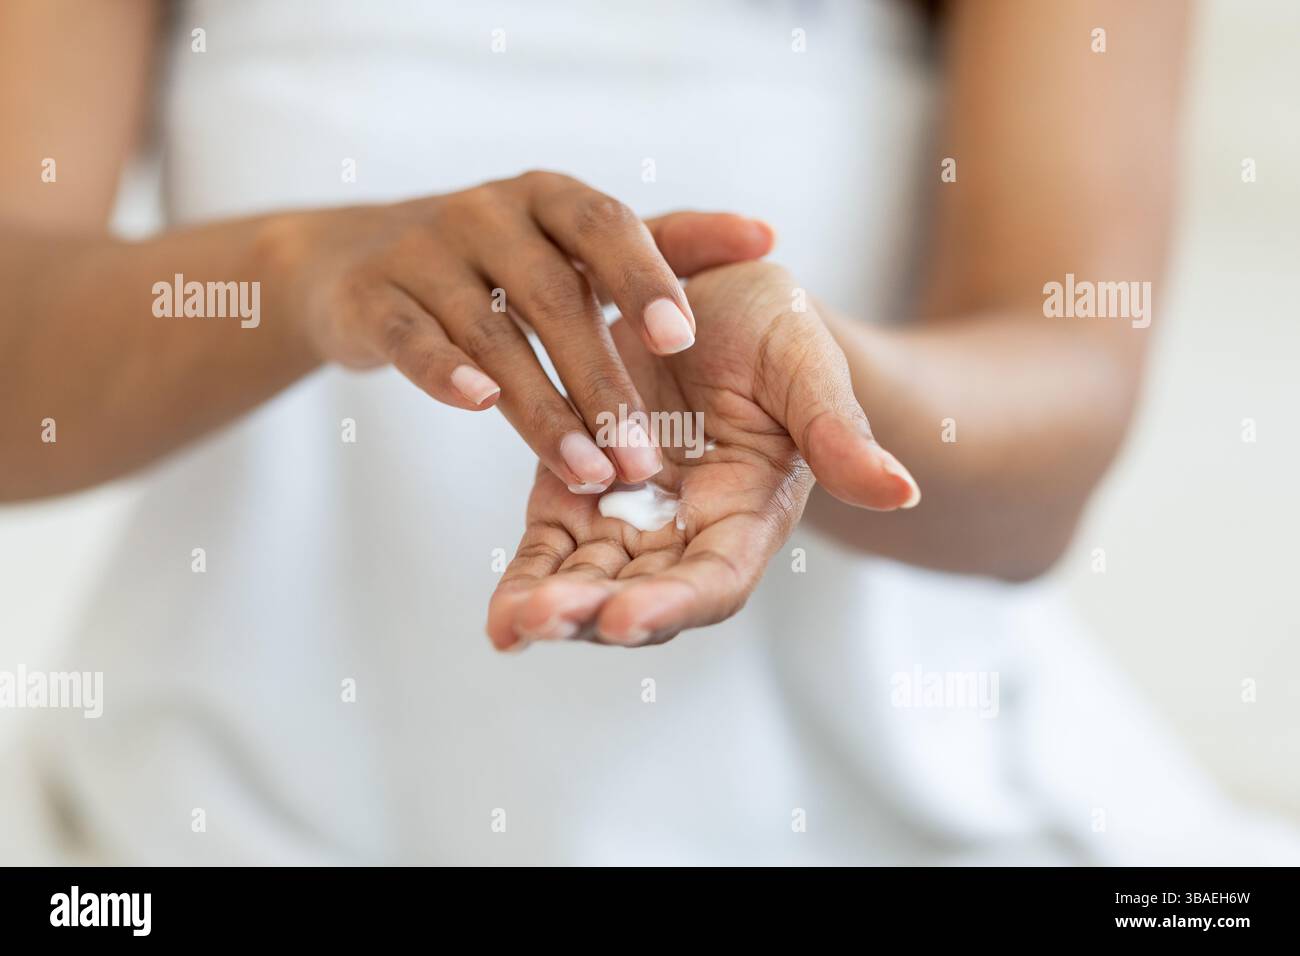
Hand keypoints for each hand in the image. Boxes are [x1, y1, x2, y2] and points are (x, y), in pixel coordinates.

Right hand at [267, 170, 773, 488]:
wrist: (357, 259)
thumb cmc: (500, 259)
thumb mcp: (578, 244)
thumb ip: (668, 244)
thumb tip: (765, 236)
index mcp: (550, 199)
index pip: (605, 226)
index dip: (644, 278)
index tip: (682, 339)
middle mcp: (487, 214)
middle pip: (552, 296)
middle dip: (601, 382)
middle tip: (643, 459)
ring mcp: (423, 252)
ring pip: (489, 331)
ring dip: (540, 406)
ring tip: (587, 471)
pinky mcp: (372, 297)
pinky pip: (409, 335)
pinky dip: (441, 369)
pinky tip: (477, 406)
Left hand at [486, 260, 919, 649]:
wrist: (717, 300)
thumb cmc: (777, 332)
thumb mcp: (809, 364)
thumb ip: (839, 431)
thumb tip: (900, 490)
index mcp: (751, 511)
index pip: (716, 578)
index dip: (674, 601)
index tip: (627, 614)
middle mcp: (689, 531)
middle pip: (643, 595)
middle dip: (592, 613)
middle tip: (541, 619)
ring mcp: (629, 517)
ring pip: (589, 581)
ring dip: (550, 605)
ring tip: (510, 625)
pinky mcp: (577, 491)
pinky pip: (551, 545)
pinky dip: (527, 577)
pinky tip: (499, 615)